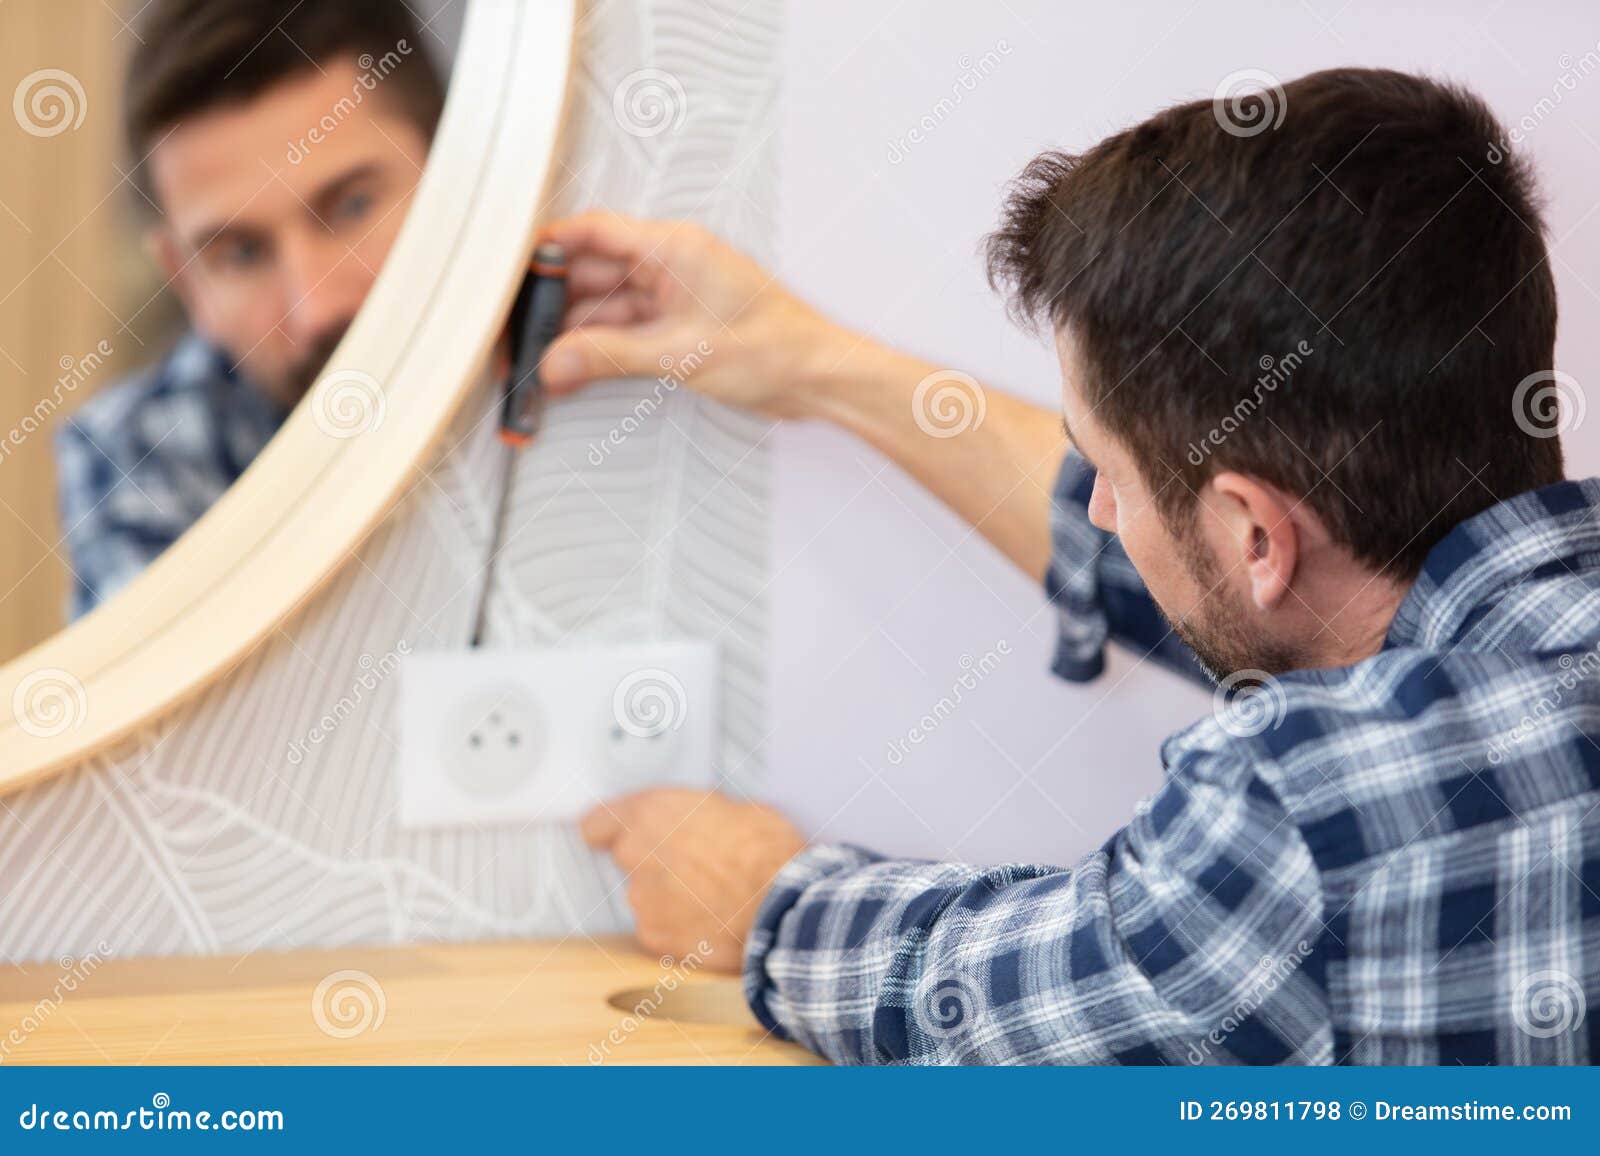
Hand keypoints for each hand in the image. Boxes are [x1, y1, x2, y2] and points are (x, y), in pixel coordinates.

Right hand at [534, 212, 849, 419]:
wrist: (817, 378)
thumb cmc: (776, 349)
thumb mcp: (680, 353)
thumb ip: (610, 356)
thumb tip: (557, 362)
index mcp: (673, 247)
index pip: (592, 232)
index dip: (545, 249)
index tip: (508, 272)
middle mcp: (670, 264)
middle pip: (590, 273)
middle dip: (551, 306)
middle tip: (516, 336)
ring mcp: (673, 296)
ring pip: (604, 307)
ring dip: (572, 335)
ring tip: (538, 364)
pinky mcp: (678, 326)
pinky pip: (624, 331)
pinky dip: (598, 351)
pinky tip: (572, 371)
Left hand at [580, 788, 807, 972]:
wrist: (783, 908)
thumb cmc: (769, 855)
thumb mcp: (741, 809)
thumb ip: (703, 815)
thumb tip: (706, 824)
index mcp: (652, 812)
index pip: (597, 823)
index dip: (609, 830)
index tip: (613, 835)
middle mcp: (636, 854)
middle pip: (626, 857)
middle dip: (653, 861)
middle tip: (692, 865)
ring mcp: (642, 899)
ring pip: (645, 895)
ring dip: (668, 896)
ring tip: (710, 896)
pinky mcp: (655, 937)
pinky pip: (659, 928)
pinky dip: (678, 927)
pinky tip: (710, 920)